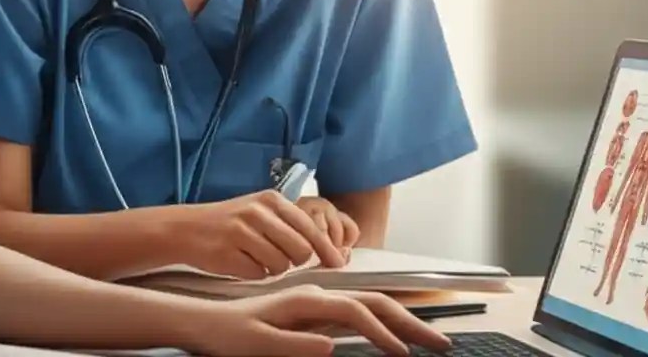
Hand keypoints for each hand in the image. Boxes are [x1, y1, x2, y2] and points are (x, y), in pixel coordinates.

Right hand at [167, 191, 348, 279]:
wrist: (185, 229)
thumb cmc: (231, 223)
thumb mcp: (260, 211)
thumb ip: (290, 224)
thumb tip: (328, 250)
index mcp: (271, 200)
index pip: (311, 228)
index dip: (327, 250)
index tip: (338, 264)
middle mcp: (258, 212)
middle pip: (301, 251)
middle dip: (295, 261)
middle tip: (278, 258)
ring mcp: (242, 232)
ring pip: (281, 266)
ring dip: (273, 269)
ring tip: (255, 257)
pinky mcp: (228, 253)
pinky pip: (258, 275)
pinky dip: (254, 274)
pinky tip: (240, 262)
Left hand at [190, 285, 451, 356]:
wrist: (206, 323)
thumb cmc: (229, 334)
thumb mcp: (258, 345)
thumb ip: (295, 346)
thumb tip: (332, 346)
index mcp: (307, 300)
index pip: (358, 312)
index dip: (383, 333)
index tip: (403, 355)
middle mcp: (317, 296)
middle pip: (374, 303)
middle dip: (410, 322)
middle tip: (440, 343)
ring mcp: (318, 303)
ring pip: (370, 307)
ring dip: (401, 322)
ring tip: (426, 340)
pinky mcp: (316, 314)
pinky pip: (358, 316)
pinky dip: (382, 325)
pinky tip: (391, 339)